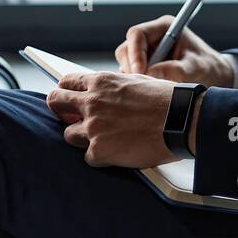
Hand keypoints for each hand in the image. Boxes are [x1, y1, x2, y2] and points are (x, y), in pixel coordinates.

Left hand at [46, 70, 182, 167]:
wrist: (182, 120)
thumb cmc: (166, 100)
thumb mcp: (135, 81)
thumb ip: (112, 87)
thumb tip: (100, 92)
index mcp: (101, 81)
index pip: (66, 82)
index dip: (67, 92)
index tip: (71, 100)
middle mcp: (92, 102)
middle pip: (55, 102)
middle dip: (60, 110)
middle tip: (71, 119)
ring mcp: (93, 127)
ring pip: (68, 134)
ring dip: (83, 137)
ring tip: (105, 139)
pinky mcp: (99, 150)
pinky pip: (88, 156)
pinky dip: (100, 156)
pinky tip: (118, 152)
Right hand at [116, 16, 233, 87]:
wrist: (214, 77)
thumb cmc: (207, 67)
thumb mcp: (196, 68)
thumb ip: (176, 69)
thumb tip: (151, 73)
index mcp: (165, 28)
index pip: (138, 34)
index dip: (135, 52)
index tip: (141, 71)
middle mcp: (152, 38)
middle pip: (127, 48)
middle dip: (132, 67)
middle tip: (142, 85)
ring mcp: (147, 53)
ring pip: (127, 63)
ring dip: (135, 77)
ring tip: (154, 88)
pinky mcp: (145, 67)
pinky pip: (132, 75)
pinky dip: (138, 84)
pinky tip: (152, 91)